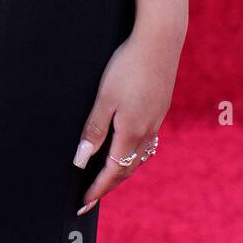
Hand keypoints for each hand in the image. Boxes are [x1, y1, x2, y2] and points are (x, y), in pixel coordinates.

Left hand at [72, 21, 183, 214]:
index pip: (113, 172)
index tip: (84, 201)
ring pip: (139, 157)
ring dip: (123, 171)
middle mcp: (147, 131)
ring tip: (109, 177)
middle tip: (93, 195)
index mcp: (131, 132)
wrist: (160, 41)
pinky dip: (134, 155)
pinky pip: (147, 143)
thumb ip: (94, 130)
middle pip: (128, 169)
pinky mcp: (160, 109)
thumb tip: (81, 159)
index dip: (98, 188)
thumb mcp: (104, 98)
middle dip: (109, 185)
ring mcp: (156, 120)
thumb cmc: (128, 65)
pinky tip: (129, 148)